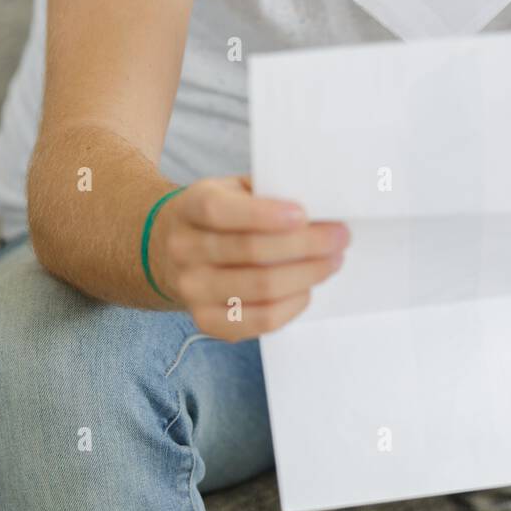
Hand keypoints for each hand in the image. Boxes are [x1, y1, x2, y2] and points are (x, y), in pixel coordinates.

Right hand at [149, 175, 349, 340]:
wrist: (171, 250)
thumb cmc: (221, 215)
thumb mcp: (233, 189)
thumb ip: (267, 192)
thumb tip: (320, 205)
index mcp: (191, 207)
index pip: (219, 211)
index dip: (263, 214)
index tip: (303, 214)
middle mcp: (184, 249)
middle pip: (250, 252)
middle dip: (305, 245)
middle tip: (340, 237)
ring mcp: (192, 289)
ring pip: (260, 288)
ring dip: (306, 275)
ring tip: (332, 261)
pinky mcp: (206, 321)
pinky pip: (259, 320)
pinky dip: (291, 306)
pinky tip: (307, 289)